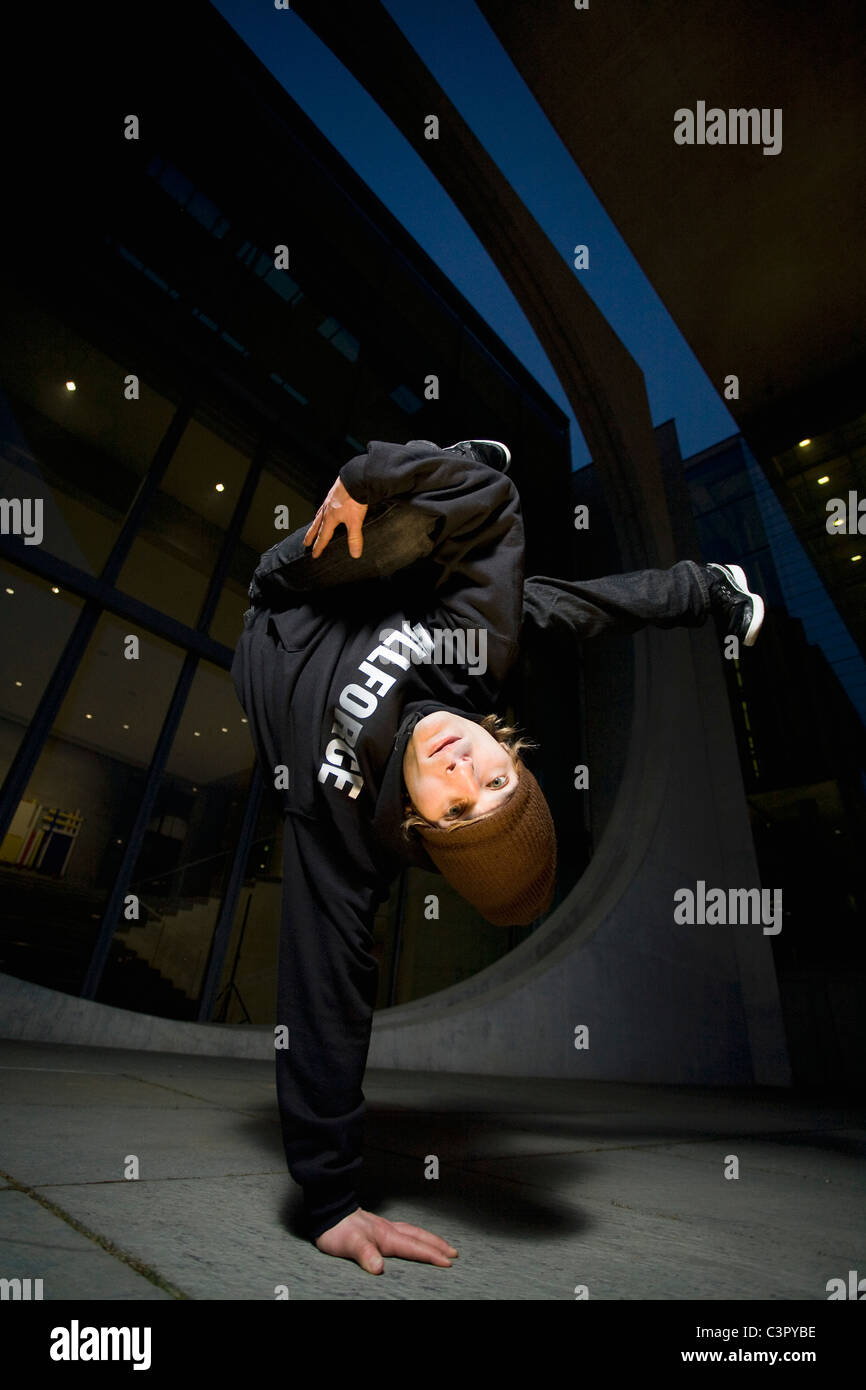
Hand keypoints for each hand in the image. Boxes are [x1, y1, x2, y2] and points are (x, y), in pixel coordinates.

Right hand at [304, 477, 367, 558]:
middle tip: (306, 542)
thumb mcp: (355, 521)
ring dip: (316, 522)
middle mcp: (327, 509)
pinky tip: (327, 508)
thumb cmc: (354, 499)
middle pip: (316, 526)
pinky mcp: (335, 492)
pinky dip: (323, 509)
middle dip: (311, 536)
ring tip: (314, 526)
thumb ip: (354, 538)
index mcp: (330, 518)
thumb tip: (355, 554)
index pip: (323, 536)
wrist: (356, 479)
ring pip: (319, 514)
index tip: (314, 554)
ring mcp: (330, 500)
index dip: (319, 546)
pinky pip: (325, 504)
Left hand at [314, 1207, 458, 1274]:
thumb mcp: (349, 1244)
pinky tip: (414, 1237)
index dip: (431, 1255)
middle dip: (437, 1245)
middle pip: (419, 1237)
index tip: (448, 1262)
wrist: (328, 1210)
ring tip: (441, 1244)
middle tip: (454, 1253)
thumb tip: (379, 1269)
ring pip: (414, 1232)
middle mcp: (389, 1230)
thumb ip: (365, 1254)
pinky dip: (416, 1235)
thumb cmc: (337, 1229)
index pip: (414, 1247)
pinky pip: (405, 1230)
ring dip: (429, 1239)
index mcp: (386, 1236)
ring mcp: (384, 1226)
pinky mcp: (378, 1226)